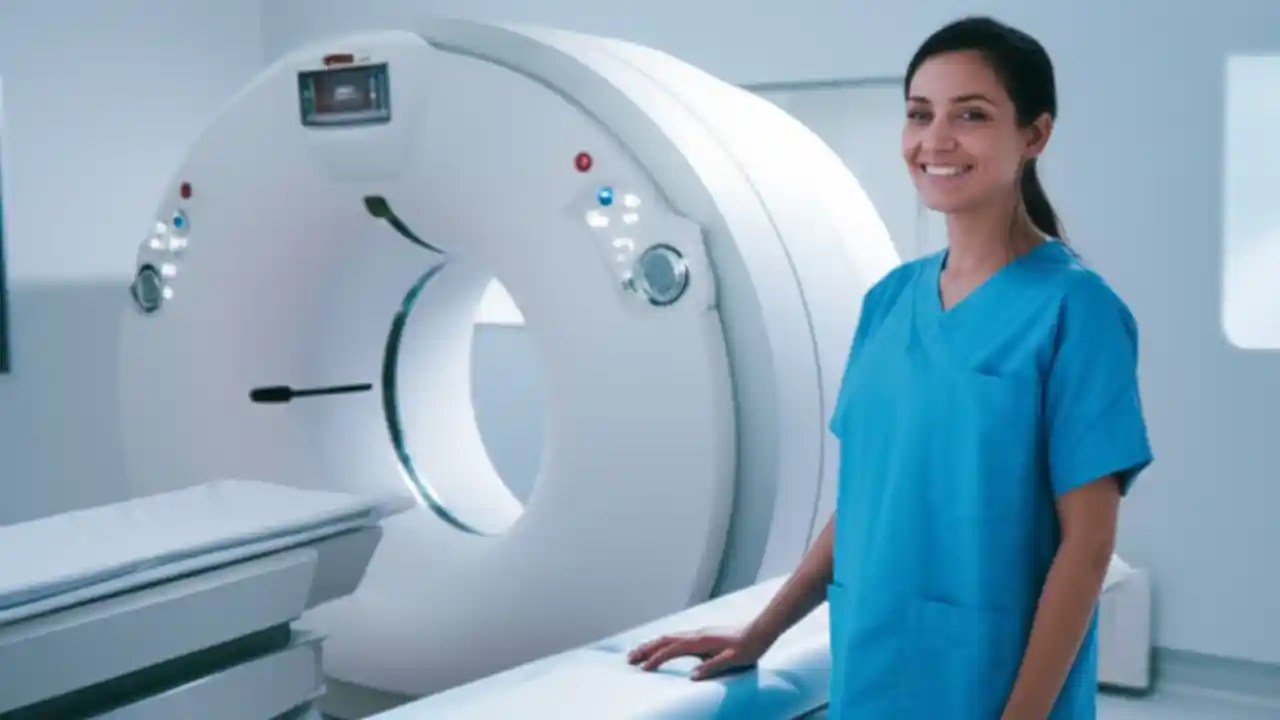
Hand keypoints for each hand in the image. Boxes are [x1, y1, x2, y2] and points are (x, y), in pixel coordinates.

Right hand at [626, 626, 769, 679]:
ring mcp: (699, 633)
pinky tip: (661, 647)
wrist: (760, 631)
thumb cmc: (748, 648)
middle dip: (646, 649)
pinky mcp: (702, 635)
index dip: (657, 659)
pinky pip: (676, 637)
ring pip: (669, 637)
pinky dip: (663, 642)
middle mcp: (697, 634)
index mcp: (701, 641)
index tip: (643, 669)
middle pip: (664, 639)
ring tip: (638, 653)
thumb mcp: (733, 660)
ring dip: (652, 644)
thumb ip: (712, 667)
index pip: (672, 650)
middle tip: (629, 659)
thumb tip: (692, 676)